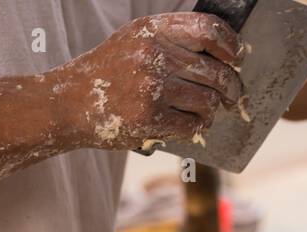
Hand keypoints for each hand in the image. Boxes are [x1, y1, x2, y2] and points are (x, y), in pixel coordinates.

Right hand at [50, 13, 245, 149]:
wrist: (70, 102)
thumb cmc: (109, 72)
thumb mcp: (135, 40)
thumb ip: (173, 40)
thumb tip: (223, 54)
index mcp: (152, 30)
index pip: (208, 29)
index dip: (230, 45)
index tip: (236, 58)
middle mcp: (154, 54)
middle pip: (216, 71)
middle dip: (230, 87)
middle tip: (230, 95)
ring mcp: (152, 87)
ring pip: (209, 101)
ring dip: (212, 110)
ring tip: (204, 112)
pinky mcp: (151, 117)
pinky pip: (194, 124)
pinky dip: (197, 127)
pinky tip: (189, 124)